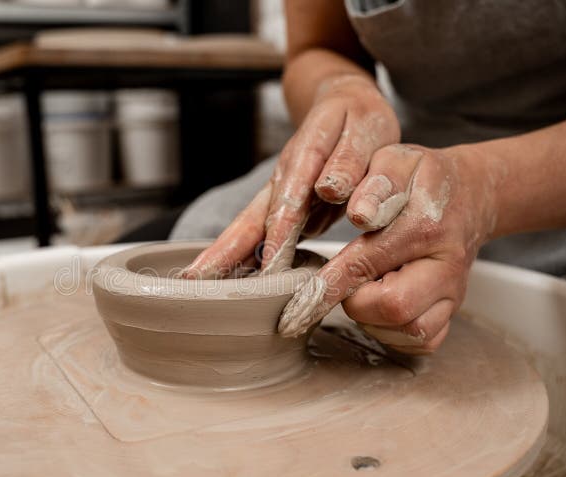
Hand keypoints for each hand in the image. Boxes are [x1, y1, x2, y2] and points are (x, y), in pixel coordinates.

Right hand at [182, 74, 399, 277]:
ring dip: (224, 254)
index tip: (270, 264)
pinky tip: (228, 277)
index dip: (278, 233)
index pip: (289, 199)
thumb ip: (353, 162)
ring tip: (197, 281)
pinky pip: (259, 233)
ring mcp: (279, 191)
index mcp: (305, 155)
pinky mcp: (282, 205)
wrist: (346, 105)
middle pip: (250, 215)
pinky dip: (243, 254)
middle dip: (224, 249)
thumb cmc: (360, 121)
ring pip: (248, 226)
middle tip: (197, 278)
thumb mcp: (369, 133)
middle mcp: (284, 177)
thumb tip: (330, 189)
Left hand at [278, 143, 499, 353]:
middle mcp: (445, 267)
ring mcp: (453, 295)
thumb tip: (359, 213)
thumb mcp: (394, 161)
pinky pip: (422, 342)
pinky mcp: (452, 313)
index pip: (369, 263)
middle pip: (394, 308)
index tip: (304, 293)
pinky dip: (393, 332)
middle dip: (355, 302)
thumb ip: (373, 182)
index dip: (331, 281)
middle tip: (344, 282)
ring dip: (373, 319)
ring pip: (409, 332)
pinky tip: (380, 306)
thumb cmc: (421, 179)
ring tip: (364, 289)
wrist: (469, 195)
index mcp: (425, 226)